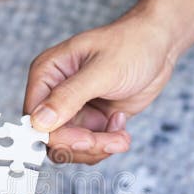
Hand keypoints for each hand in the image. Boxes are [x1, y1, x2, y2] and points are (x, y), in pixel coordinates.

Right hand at [24, 13, 175, 163]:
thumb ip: (69, 96)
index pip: (34, 118)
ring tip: (122, 136)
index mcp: (47, 74)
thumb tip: (38, 122)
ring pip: (70, 147)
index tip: (87, 140)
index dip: (56, 136)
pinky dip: (106, 145)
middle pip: (51, 138)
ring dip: (98, 148)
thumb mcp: (102, 71)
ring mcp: (72, 109)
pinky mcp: (91, 120)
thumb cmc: (131, 45)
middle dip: (83, 145)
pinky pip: (88, 147)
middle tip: (113, 141)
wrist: (159, 45)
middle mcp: (54, 94)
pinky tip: (121, 122)